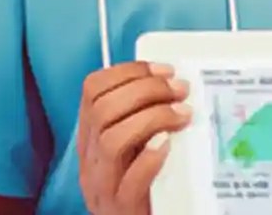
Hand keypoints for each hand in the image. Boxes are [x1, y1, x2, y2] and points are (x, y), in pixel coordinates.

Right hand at [77, 62, 191, 214]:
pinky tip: (169, 146)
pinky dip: (150, 160)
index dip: (128, 72)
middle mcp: (89, 158)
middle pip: (102, 109)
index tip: (163, 70)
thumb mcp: (131, 146)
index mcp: (89, 137)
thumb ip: (140, 120)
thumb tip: (171, 84)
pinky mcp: (121, 210)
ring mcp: (102, 185)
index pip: (93, 90)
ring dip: (151, 118)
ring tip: (182, 115)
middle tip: (179, 90)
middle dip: (145, 90)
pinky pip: (130, 182)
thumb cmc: (141, 186)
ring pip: (111, 140)